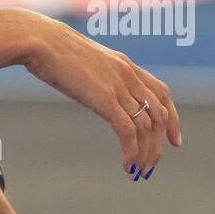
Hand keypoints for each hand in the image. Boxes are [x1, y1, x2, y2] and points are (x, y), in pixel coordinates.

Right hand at [19, 11, 182, 180]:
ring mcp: (118, 86)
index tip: (174, 141)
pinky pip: (128, 132)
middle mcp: (128, 75)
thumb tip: (92, 86)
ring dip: (146, 155)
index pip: (161, 93)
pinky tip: (127, 166)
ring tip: (137, 173)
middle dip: (159, 145)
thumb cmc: (52, 48)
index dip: (173, 119)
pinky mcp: (105, 99)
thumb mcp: (83, 60)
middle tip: (150, 167)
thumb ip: (96, 73)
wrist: (40, 40)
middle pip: (160, 115)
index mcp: (125, 64)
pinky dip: (132, 153)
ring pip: (147, 128)